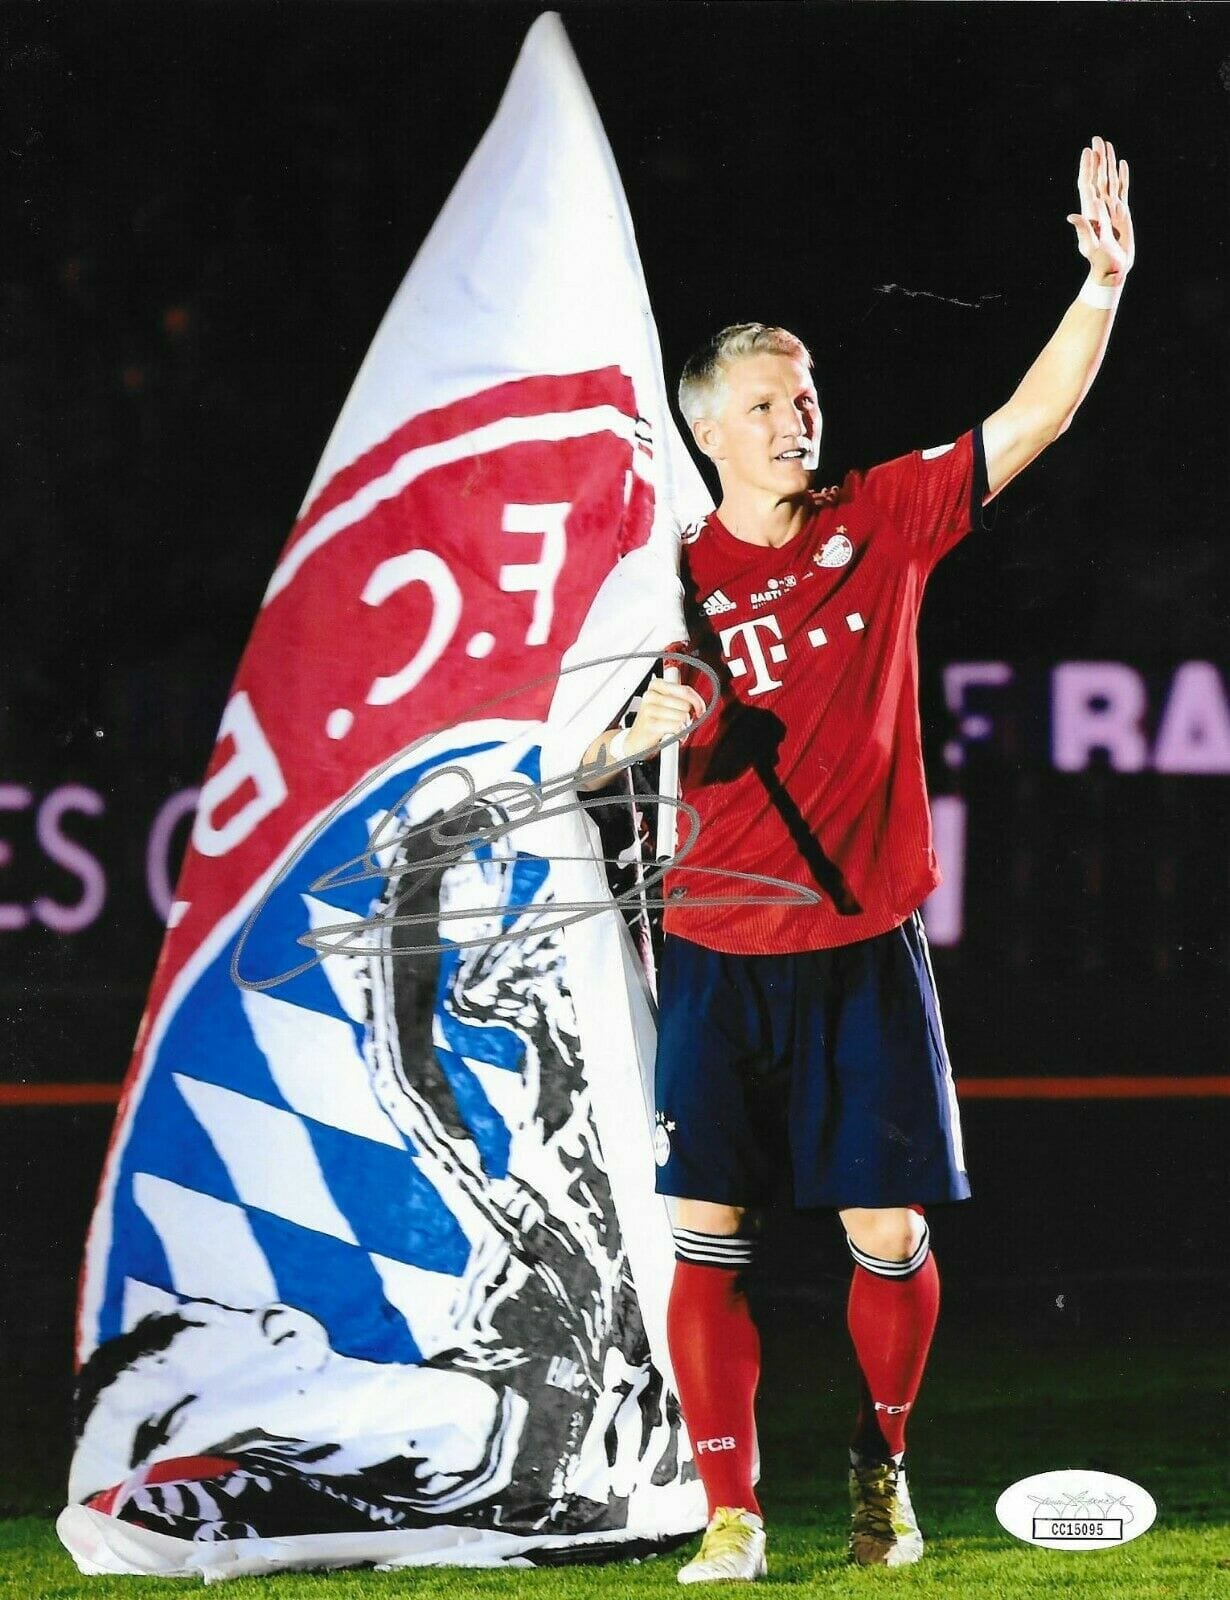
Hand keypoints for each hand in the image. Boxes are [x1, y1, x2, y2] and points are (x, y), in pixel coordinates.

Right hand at [624, 674, 705, 760]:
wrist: (636, 741)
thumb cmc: (654, 722)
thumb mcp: (667, 705)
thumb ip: (682, 698)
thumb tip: (699, 705)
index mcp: (656, 685)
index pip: (685, 690)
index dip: (697, 702)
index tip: (699, 710)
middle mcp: (651, 695)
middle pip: (686, 705)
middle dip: (688, 717)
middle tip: (680, 723)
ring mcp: (649, 709)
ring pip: (683, 716)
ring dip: (683, 727)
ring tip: (674, 730)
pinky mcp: (651, 724)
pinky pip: (677, 727)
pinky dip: (679, 735)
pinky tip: (672, 736)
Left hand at [1066, 135, 1133, 287]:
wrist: (1112, 269)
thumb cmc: (1100, 261)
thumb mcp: (1089, 246)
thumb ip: (1083, 230)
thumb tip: (1071, 216)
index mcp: (1091, 211)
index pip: (1087, 184)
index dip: (1087, 167)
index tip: (1087, 151)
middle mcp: (1100, 207)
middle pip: (1098, 176)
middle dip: (1098, 158)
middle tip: (1097, 139)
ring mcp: (1111, 208)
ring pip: (1110, 179)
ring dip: (1109, 163)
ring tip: (1108, 145)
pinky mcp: (1122, 212)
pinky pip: (1122, 189)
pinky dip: (1122, 176)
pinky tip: (1122, 164)